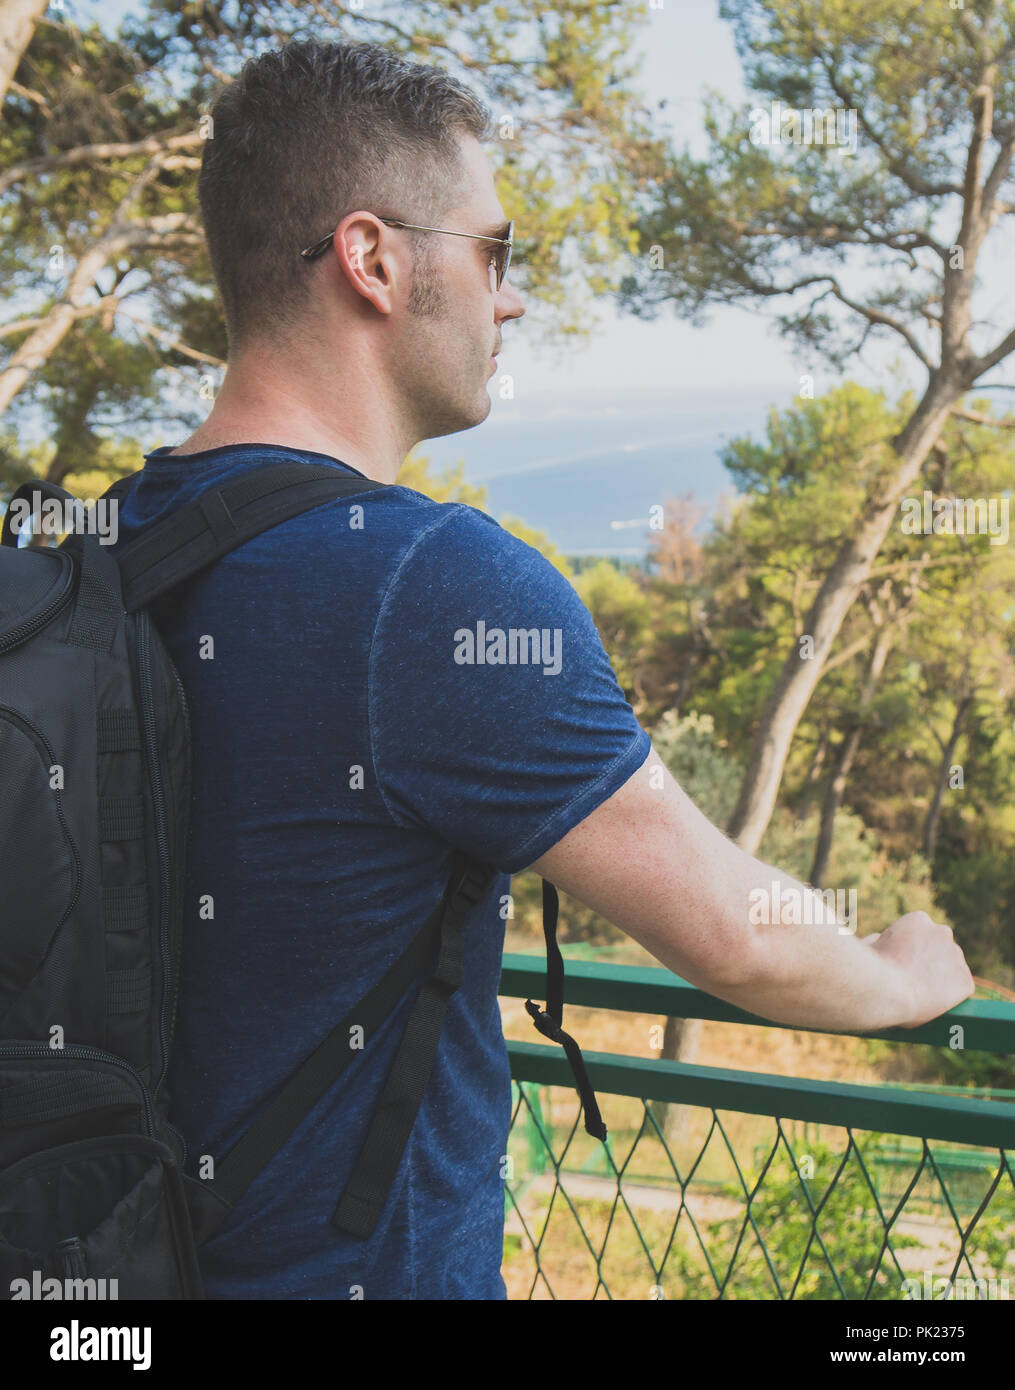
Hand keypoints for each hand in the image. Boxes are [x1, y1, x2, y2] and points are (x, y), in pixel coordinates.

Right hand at [866, 911, 974, 1027]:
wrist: (886, 989)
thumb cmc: (870, 968)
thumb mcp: (869, 946)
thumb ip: (878, 941)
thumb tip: (878, 940)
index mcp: (919, 920)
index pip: (921, 935)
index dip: (910, 952)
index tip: (901, 965)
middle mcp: (942, 932)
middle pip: (940, 949)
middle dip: (930, 962)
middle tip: (912, 981)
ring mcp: (957, 957)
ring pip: (952, 969)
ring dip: (941, 979)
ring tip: (920, 996)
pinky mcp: (966, 982)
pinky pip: (960, 990)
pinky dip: (951, 998)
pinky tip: (933, 1004)